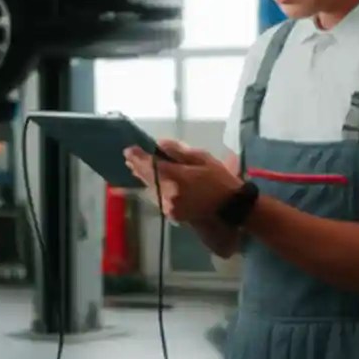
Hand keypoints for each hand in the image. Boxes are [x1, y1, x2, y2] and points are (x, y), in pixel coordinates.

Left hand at [124, 140, 242, 223]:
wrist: (229, 207)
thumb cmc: (219, 179)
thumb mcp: (202, 158)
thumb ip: (178, 151)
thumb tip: (159, 144)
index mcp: (176, 177)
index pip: (150, 165)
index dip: (137, 157)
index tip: (128, 150)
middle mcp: (168, 193)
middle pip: (148, 178)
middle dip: (138, 167)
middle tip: (129, 158)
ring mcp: (169, 206)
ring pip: (150, 189)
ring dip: (144, 178)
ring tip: (136, 168)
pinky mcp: (171, 214)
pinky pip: (157, 198)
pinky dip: (153, 188)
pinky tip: (152, 182)